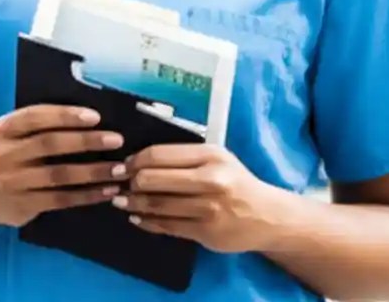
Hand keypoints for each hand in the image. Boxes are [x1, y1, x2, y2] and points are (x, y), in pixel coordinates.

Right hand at [0, 105, 129, 227]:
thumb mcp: (10, 135)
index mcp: (0, 129)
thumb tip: (90, 117)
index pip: (35, 117)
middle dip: (86, 141)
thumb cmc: (7, 156)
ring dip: (93, 172)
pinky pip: (60, 200)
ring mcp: (10, 182)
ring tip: (119, 169)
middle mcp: (2, 154)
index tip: (96, 117)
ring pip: (58, 175)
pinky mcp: (21, 206)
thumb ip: (38, 125)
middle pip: (49, 144)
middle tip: (116, 140)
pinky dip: (86, 195)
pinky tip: (106, 191)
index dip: (66, 116)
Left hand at [116, 144, 282, 253]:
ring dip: (133, 203)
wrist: (268, 216)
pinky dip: (146, 221)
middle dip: (130, 182)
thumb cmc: (236, 182)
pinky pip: (166, 226)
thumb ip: (183, 158)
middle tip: (120, 184)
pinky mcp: (206, 232)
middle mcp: (210, 180)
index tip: (124, 165)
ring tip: (122, 202)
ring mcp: (208, 208)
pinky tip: (137, 217)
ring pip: (157, 204)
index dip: (134, 161)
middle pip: (153, 179)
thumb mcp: (216, 159)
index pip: (159, 155)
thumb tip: (138, 160)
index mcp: (210, 156)